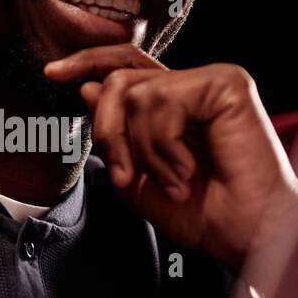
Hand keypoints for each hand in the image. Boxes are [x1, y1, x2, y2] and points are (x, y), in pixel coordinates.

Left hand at [44, 45, 297, 271]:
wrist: (245, 235)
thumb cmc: (202, 215)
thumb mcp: (138, 177)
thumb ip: (113, 135)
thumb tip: (86, 86)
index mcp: (175, 103)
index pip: (125, 67)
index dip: (87, 62)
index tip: (52, 74)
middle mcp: (194, 85)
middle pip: (119, 80)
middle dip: (108, 131)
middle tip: (124, 175)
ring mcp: (212, 80)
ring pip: (135, 94)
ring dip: (142, 150)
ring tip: (174, 181)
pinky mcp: (227, 84)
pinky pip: (163, 102)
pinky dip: (164, 146)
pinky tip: (188, 171)